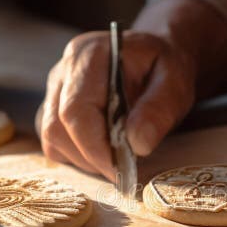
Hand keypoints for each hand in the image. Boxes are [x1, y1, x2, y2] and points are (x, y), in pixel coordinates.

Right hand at [38, 29, 194, 181]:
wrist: (156, 56)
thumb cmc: (164, 68)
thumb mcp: (175, 83)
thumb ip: (158, 110)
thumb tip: (138, 145)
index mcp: (89, 56)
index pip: (75, 110)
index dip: (95, 147)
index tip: (121, 170)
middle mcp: (63, 71)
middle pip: (57, 127)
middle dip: (91, 157)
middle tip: (125, 169)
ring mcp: (54, 89)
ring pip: (51, 138)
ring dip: (83, 159)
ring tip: (118, 157)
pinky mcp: (54, 107)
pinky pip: (54, 141)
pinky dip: (78, 155)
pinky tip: (106, 151)